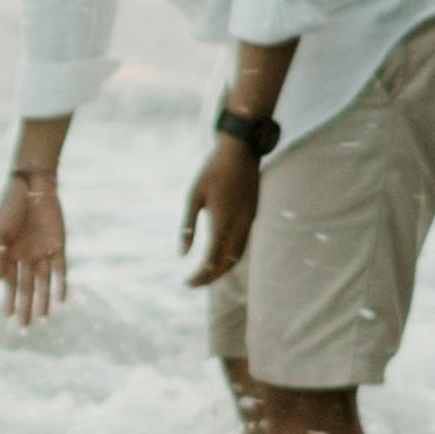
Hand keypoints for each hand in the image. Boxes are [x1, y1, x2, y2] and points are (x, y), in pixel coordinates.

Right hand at [0, 169, 69, 325]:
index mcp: (10, 255)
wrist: (30, 185)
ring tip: (43, 317)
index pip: (10, 284)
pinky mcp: (59, 246)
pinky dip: (60, 283)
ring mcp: (43, 252)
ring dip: (43, 299)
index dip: (9, 300)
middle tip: (25, 327)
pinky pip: (61, 269)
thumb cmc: (9, 206)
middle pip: (27, 287)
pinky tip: (61, 298)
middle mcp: (27, 257)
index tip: (7, 317)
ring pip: (44, 282)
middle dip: (26, 306)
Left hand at [180, 139, 258, 287]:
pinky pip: (244, 244)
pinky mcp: (253, 215)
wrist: (241, 149)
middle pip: (227, 263)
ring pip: (238, 256)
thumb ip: (187, 227)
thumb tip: (181, 255)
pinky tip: (220, 257)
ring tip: (206, 275)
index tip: (187, 283)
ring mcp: (249, 220)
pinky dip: (232, 257)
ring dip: (223, 269)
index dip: (200, 275)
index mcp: (222, 221)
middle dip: (211, 277)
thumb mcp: (193, 196)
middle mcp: (239, 224)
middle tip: (194, 284)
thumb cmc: (212, 170)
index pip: (211, 259)